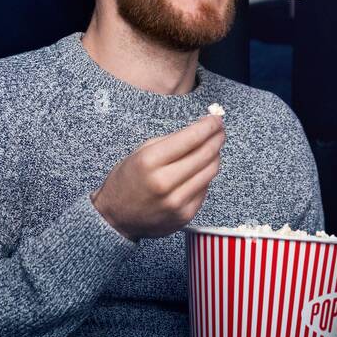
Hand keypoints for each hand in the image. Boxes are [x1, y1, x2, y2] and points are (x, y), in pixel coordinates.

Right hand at [91, 114, 224, 241]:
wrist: (116, 217)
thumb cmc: (127, 180)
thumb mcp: (141, 152)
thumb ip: (170, 141)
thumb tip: (200, 130)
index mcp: (150, 161)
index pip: (191, 138)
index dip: (209, 125)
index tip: (216, 118)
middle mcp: (164, 182)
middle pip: (206, 154)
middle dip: (217, 138)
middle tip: (220, 130)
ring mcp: (176, 202)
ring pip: (210, 172)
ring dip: (215, 156)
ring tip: (213, 148)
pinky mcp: (184, 215)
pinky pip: (205, 189)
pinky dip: (205, 177)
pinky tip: (199, 170)